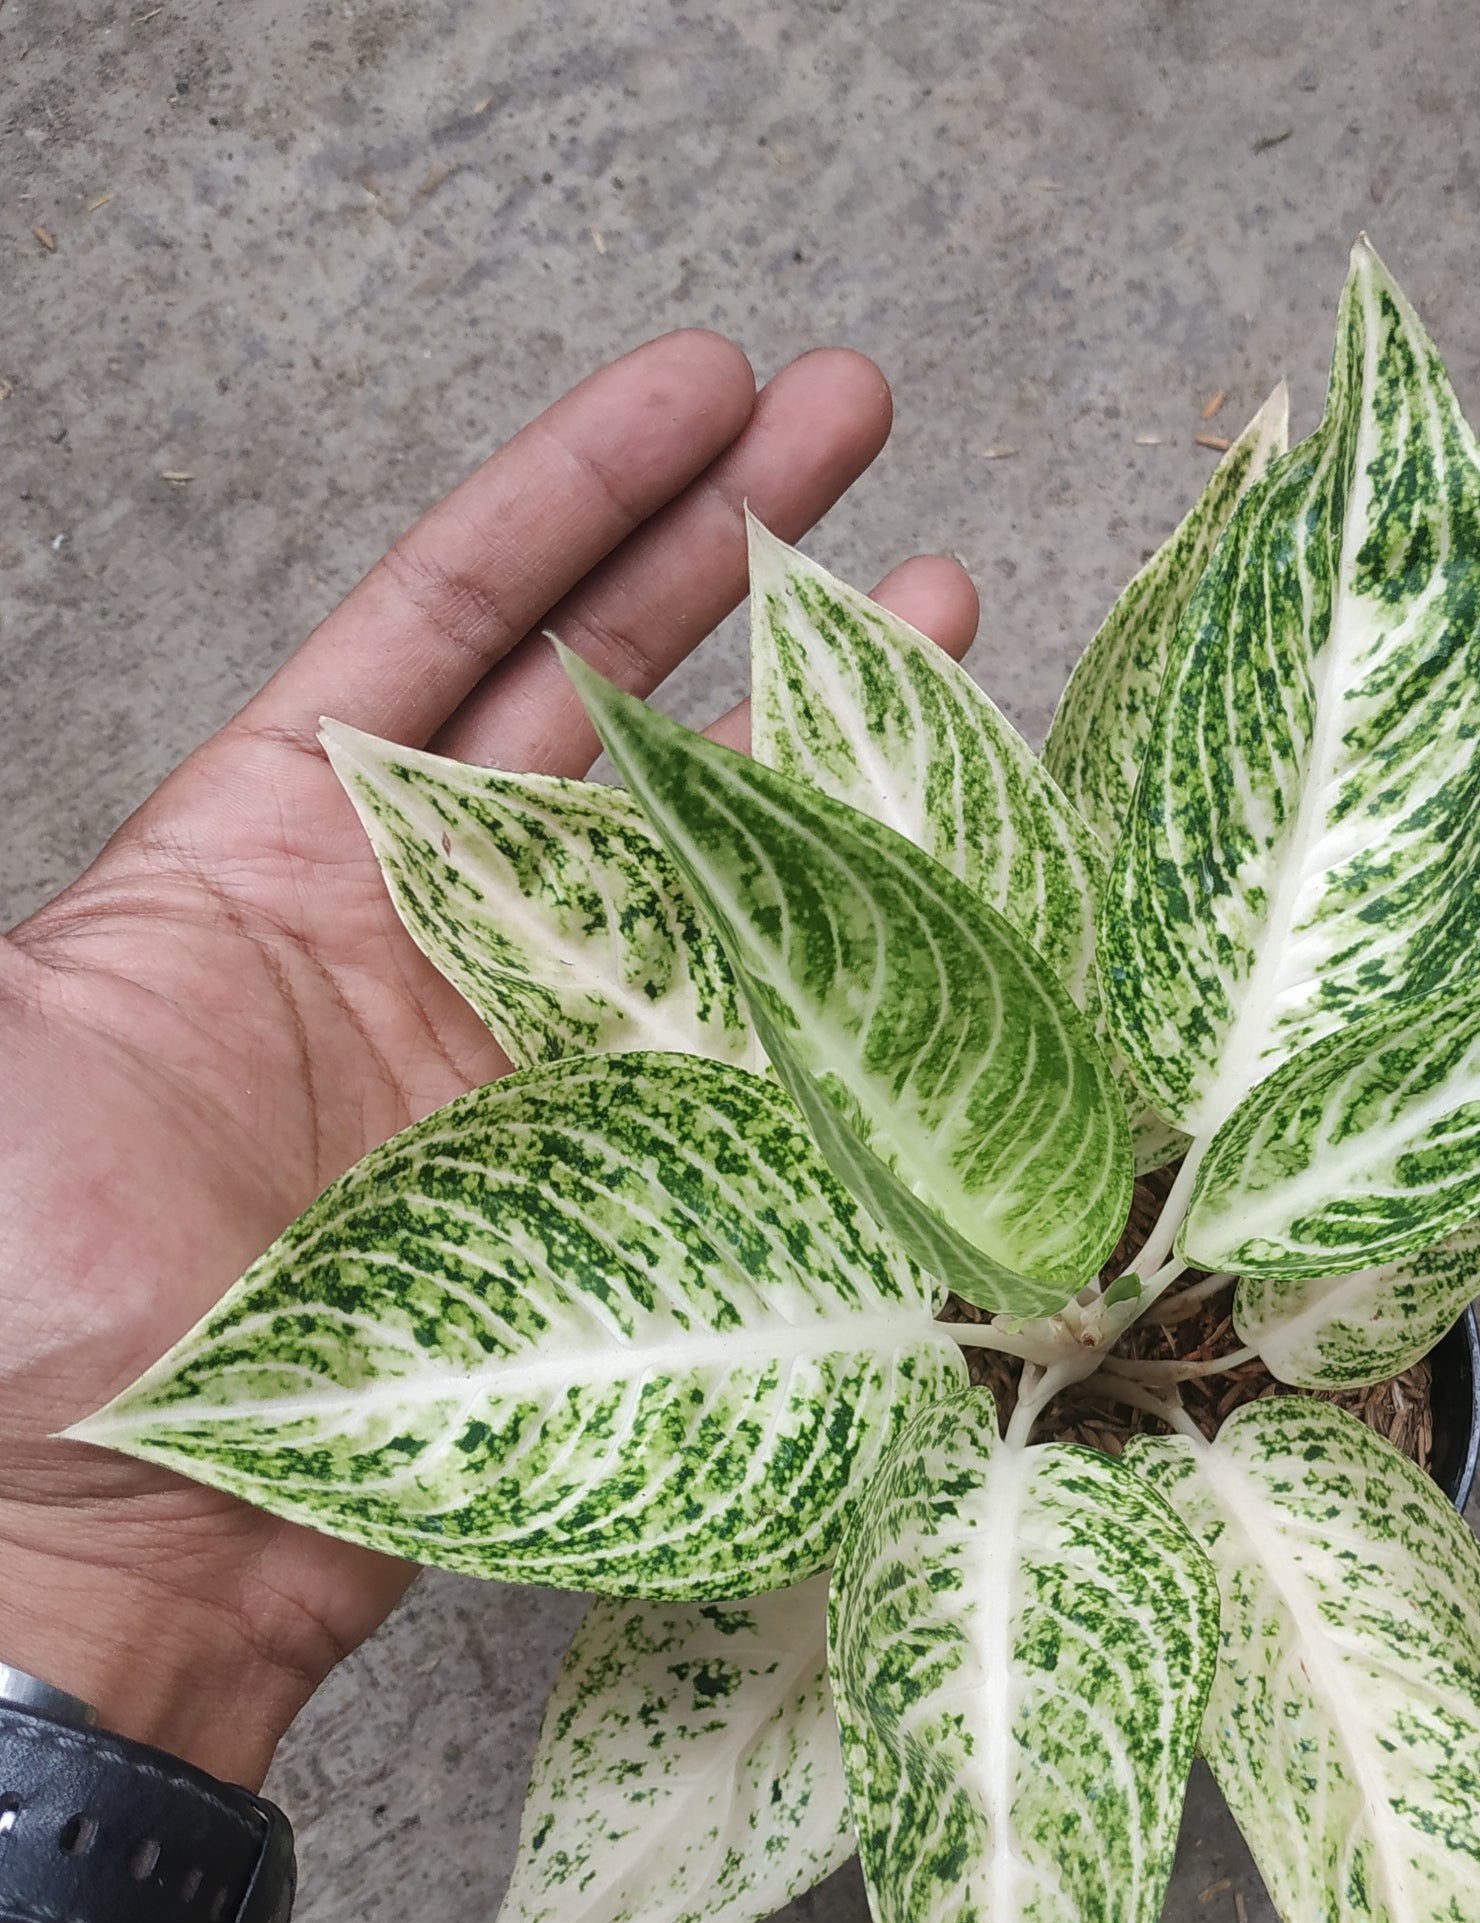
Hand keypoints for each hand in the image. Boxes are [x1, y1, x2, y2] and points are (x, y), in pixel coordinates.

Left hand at [0, 332, 977, 1787]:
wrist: (111, 1543)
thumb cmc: (19, 1294)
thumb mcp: (6, 1040)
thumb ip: (63, 926)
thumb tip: (25, 814)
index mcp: (274, 846)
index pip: (458, 617)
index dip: (581, 490)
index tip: (707, 380)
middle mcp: (424, 931)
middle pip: (608, 695)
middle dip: (733, 549)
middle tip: (861, 428)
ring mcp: (531, 1057)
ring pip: (708, 856)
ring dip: (821, 730)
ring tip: (943, 603)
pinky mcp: (615, 1181)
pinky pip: (751, 1046)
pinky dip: (848, 964)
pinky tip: (932, 880)